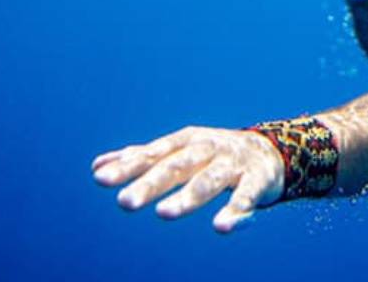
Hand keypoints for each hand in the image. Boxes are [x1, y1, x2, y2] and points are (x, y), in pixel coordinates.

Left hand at [91, 126, 284, 232]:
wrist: (269, 152)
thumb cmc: (213, 154)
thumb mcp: (178, 152)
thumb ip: (141, 159)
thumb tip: (98, 166)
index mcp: (185, 142)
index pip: (152, 154)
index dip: (127, 167)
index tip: (101, 179)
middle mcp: (207, 148)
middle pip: (176, 166)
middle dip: (150, 183)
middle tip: (125, 202)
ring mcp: (233, 163)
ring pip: (208, 180)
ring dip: (186, 196)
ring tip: (163, 213)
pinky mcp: (257, 180)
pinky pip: (246, 196)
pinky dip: (235, 210)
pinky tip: (221, 226)